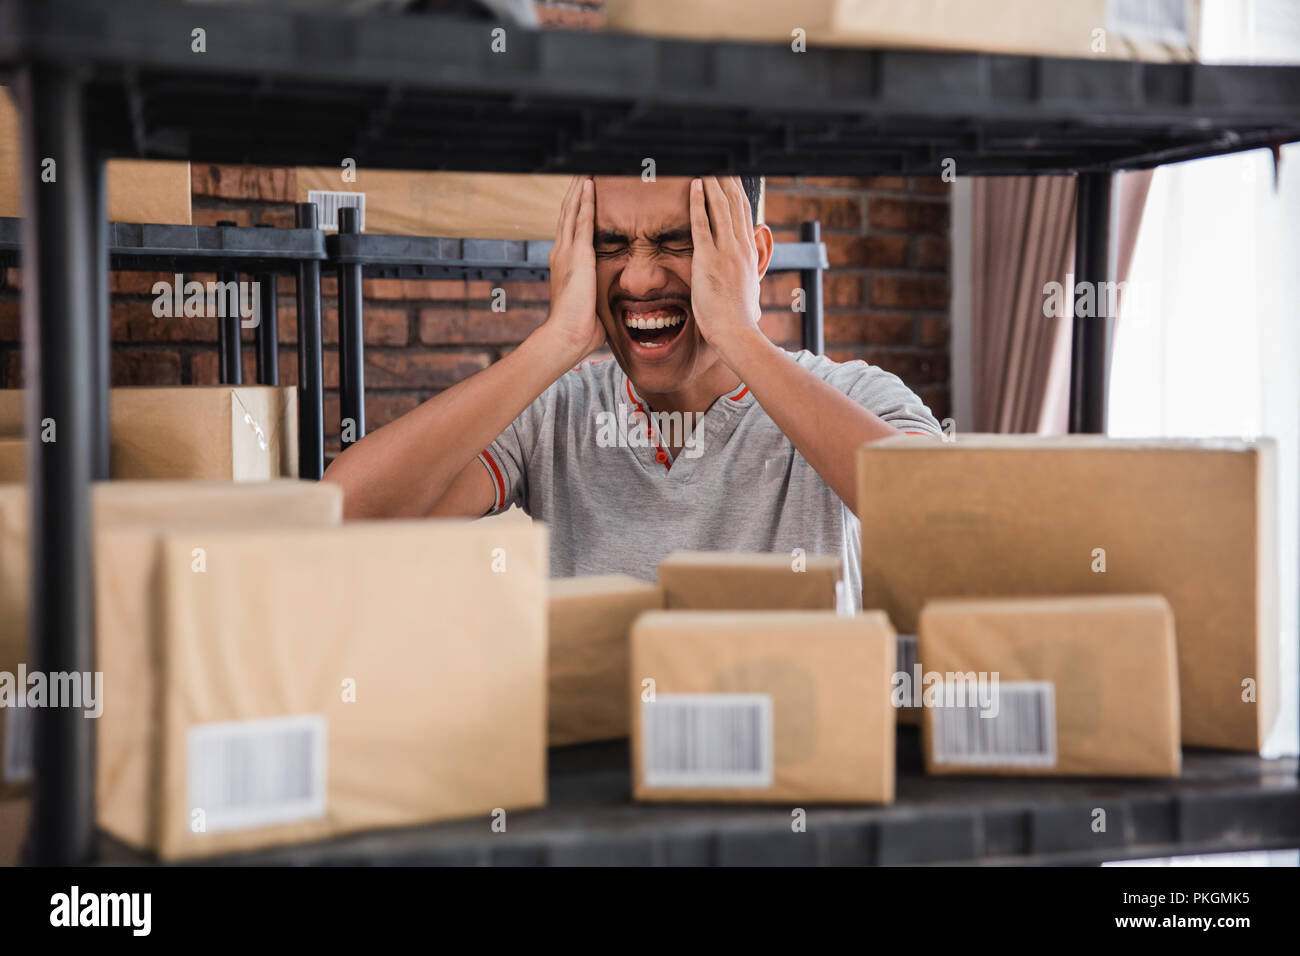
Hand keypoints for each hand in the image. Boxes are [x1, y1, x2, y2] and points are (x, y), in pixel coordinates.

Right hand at [541, 176, 605, 363]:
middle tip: (581, 170)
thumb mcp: (590, 305)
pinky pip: (582, 220)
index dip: (575, 209)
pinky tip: (589, 183)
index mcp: (564, 263)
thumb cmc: (579, 328)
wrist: (566, 335)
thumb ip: (597, 295)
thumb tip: (610, 304)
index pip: (570, 229)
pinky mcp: (577, 255)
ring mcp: (567, 252)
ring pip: (572, 210)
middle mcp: (562, 253)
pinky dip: (585, 199)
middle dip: (575, 191)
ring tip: (584, 168)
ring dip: (579, 188)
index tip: (582, 193)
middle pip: (567, 213)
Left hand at [688, 176, 764, 360]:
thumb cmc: (739, 318)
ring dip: (714, 182)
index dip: (736, 190)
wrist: (736, 332)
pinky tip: (696, 184)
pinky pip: (702, 224)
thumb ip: (751, 268)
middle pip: (734, 202)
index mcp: (748, 252)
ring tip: (706, 162)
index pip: (743, 212)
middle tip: (719, 157)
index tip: (730, 173)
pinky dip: (699, 202)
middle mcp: (740, 246)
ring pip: (720, 207)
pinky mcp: (709, 259)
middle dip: (726, 178)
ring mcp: (725, 251)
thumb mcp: (750, 288)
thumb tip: (755, 258)